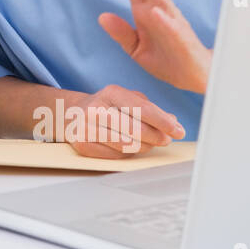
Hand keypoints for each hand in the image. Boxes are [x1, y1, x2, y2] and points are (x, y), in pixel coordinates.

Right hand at [63, 84, 185, 157]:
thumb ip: (151, 109)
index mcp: (111, 93)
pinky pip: (115, 155)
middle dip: (157, 137)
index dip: (164, 122)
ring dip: (144, 146)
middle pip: (137, 130)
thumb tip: (173, 122)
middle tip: (166, 139)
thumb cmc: (106, 106)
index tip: (178, 131)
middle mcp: (96, 109)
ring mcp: (86, 128)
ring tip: (149, 143)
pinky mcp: (82, 145)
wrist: (71, 113)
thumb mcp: (127, 99)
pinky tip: (130, 146)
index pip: (143, 110)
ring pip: (127, 145)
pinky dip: (128, 153)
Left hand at [98, 0, 211, 93]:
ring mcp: (173, 24)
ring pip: (161, 2)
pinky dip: (164, 20)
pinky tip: (154, 12)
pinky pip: (173, 28)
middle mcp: (160, 13)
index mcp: (146, 13)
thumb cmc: (168, 59)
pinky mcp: (182, 41)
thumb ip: (121, 32)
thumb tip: (101, 17)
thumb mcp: (136, 48)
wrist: (196, 78)